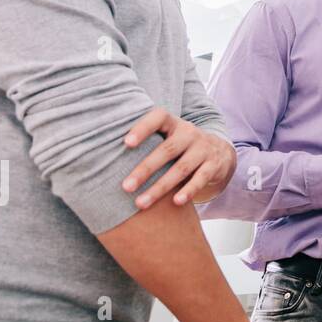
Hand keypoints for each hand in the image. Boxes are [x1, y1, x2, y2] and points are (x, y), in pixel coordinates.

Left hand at [121, 108, 237, 208]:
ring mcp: (203, 149)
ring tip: (141, 203)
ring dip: (160, 187)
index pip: (158, 118)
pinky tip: (176, 202)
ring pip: (181, 169)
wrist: (219, 152)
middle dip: (145, 169)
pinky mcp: (213, 165)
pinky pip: (200, 179)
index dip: (143, 128)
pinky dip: (188, 191)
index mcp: (173, 123)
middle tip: (126, 187)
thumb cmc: (180, 147)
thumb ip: (146, 141)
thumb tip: (102, 157)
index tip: (126, 143)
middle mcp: (189, 133)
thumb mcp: (167, 136)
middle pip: (167, 150)